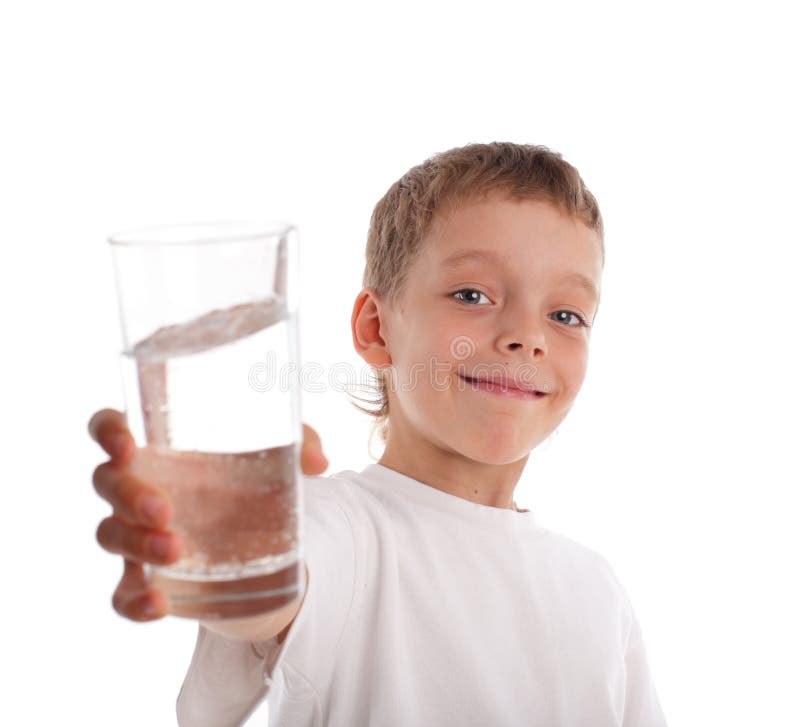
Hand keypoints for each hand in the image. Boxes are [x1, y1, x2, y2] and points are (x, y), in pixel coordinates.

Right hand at [89, 408, 328, 621]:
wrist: (257, 541)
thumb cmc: (250, 479)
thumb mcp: (277, 454)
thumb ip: (299, 443)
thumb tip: (318, 462)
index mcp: (159, 446)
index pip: (109, 427)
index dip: (108, 432)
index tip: (128, 444)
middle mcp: (137, 486)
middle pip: (107, 483)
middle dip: (129, 496)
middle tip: (165, 510)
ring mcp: (135, 534)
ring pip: (110, 535)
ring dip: (137, 544)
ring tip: (176, 551)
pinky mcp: (145, 579)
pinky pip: (122, 594)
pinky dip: (134, 603)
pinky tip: (159, 605)